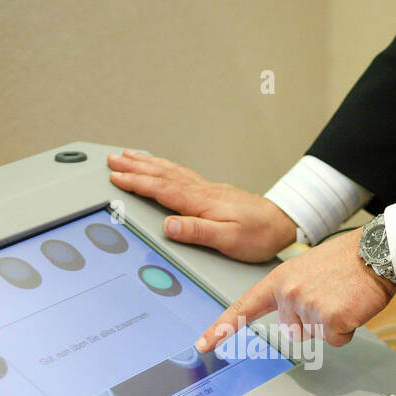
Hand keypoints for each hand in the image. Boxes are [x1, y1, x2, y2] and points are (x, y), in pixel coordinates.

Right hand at [107, 150, 296, 261]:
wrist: (282, 223)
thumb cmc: (258, 235)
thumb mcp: (228, 239)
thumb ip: (197, 232)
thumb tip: (168, 225)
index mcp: (201, 202)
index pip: (161, 189)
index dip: (137, 182)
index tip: (116, 177)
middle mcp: (202, 191)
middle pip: (162, 174)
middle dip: (135, 166)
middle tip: (113, 158)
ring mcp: (207, 189)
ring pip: (170, 170)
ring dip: (147, 163)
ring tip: (129, 156)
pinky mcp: (212, 192)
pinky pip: (181, 173)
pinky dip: (165, 167)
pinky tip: (160, 167)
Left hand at [195, 228, 395, 350]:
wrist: (375, 251)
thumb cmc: (345, 260)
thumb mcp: (306, 270)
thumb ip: (290, 294)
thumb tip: (292, 325)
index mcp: (279, 281)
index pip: (243, 308)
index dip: (221, 329)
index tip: (204, 344)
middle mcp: (289, 294)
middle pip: (293, 331)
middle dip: (312, 321)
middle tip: (329, 296)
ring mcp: (309, 307)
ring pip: (317, 336)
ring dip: (332, 323)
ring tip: (342, 298)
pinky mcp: (332, 320)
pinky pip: (337, 339)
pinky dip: (348, 328)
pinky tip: (353, 305)